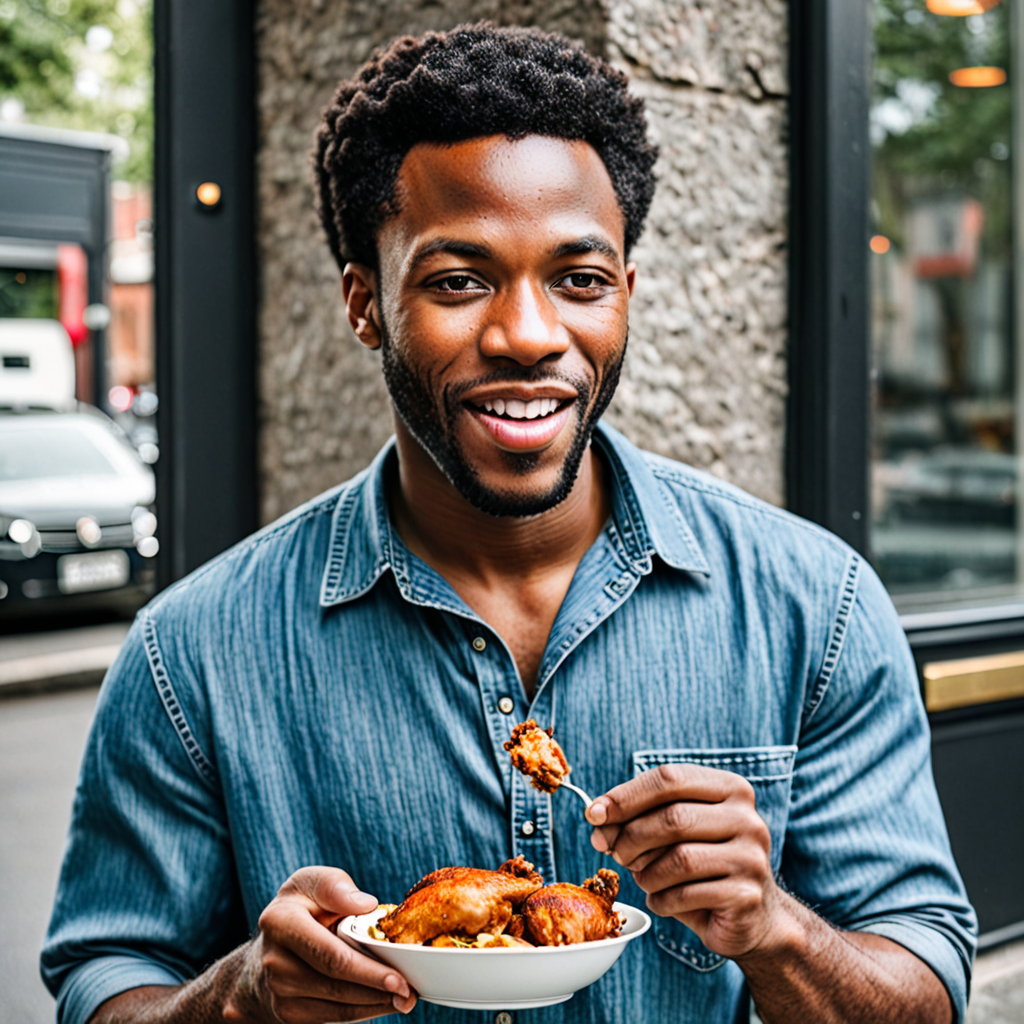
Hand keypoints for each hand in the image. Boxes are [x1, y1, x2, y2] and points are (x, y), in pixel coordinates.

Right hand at [225, 866, 415, 1021]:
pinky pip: (332, 1019)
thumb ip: (335, 887)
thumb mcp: (310, 883)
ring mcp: (279, 995)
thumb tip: (366, 904)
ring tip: (404, 999)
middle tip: (410, 993)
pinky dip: (361, 1012)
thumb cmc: (299, 909)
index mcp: (280, 923)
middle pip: (336, 986)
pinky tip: (381, 1002)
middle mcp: (275, 963)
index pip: (330, 955)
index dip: (367, 971)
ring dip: (375, 1006)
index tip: (399, 978)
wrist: (266, 950)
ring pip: (337, 1009)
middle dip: (378, 992)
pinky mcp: (288, 1016)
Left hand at [587, 764, 783, 960]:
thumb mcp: (673, 832)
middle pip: (673, 817)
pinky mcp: (746, 896)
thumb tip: (598, 818)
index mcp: (729, 788)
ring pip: (679, 858)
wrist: (751, 916)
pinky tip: (662, 900)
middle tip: (613, 852)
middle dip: (631, 837)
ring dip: (646, 873)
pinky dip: (661, 900)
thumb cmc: (702, 864)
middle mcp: (746, 817)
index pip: (669, 778)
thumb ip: (639, 817)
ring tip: (644, 878)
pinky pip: (685, 895)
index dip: (626, 796)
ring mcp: (750, 857)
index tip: (594, 814)